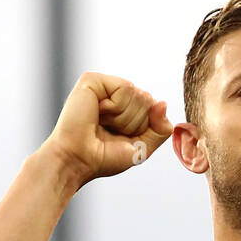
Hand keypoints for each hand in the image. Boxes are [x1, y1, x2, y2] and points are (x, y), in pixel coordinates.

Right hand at [40, 71, 172, 183]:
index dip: (143, 128)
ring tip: (101, 123)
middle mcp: (115, 95)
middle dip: (133, 123)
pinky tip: (98, 113)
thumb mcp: (142, 148)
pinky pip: (125, 88)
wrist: (78, 160)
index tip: (120, 137)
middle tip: (109, 131)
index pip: (154, 108)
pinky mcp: (93, 80)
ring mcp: (104, 86)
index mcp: (126, 108)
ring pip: (138, 94)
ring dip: (123, 117)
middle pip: (148, 100)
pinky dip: (115, 107)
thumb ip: (160, 129)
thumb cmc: (104, 157)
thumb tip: (162, 103)